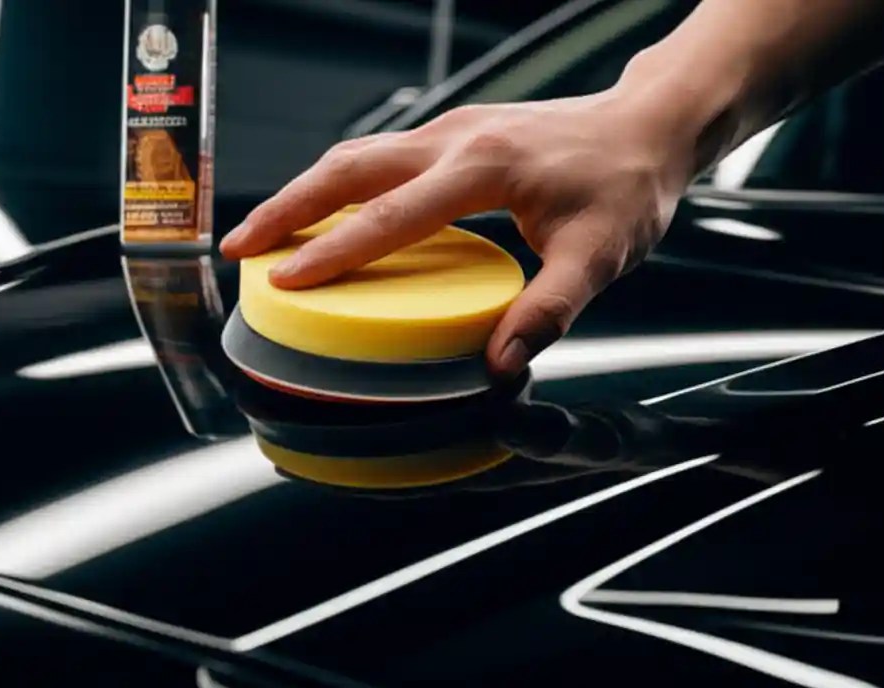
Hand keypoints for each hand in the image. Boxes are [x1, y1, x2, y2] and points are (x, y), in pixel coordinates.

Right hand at [219, 91, 695, 376]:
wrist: (647, 125)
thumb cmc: (627, 185)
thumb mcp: (600, 256)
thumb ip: (549, 310)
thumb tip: (500, 365)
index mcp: (485, 167)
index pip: (389, 213)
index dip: (332, 250)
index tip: (283, 279)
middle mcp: (455, 138)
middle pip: (347, 167)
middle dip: (284, 207)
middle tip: (236, 248)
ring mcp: (450, 130)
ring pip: (355, 157)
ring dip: (303, 193)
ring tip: (261, 236)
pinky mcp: (452, 135)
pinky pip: (378, 158)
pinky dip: (338, 187)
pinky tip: (325, 218)